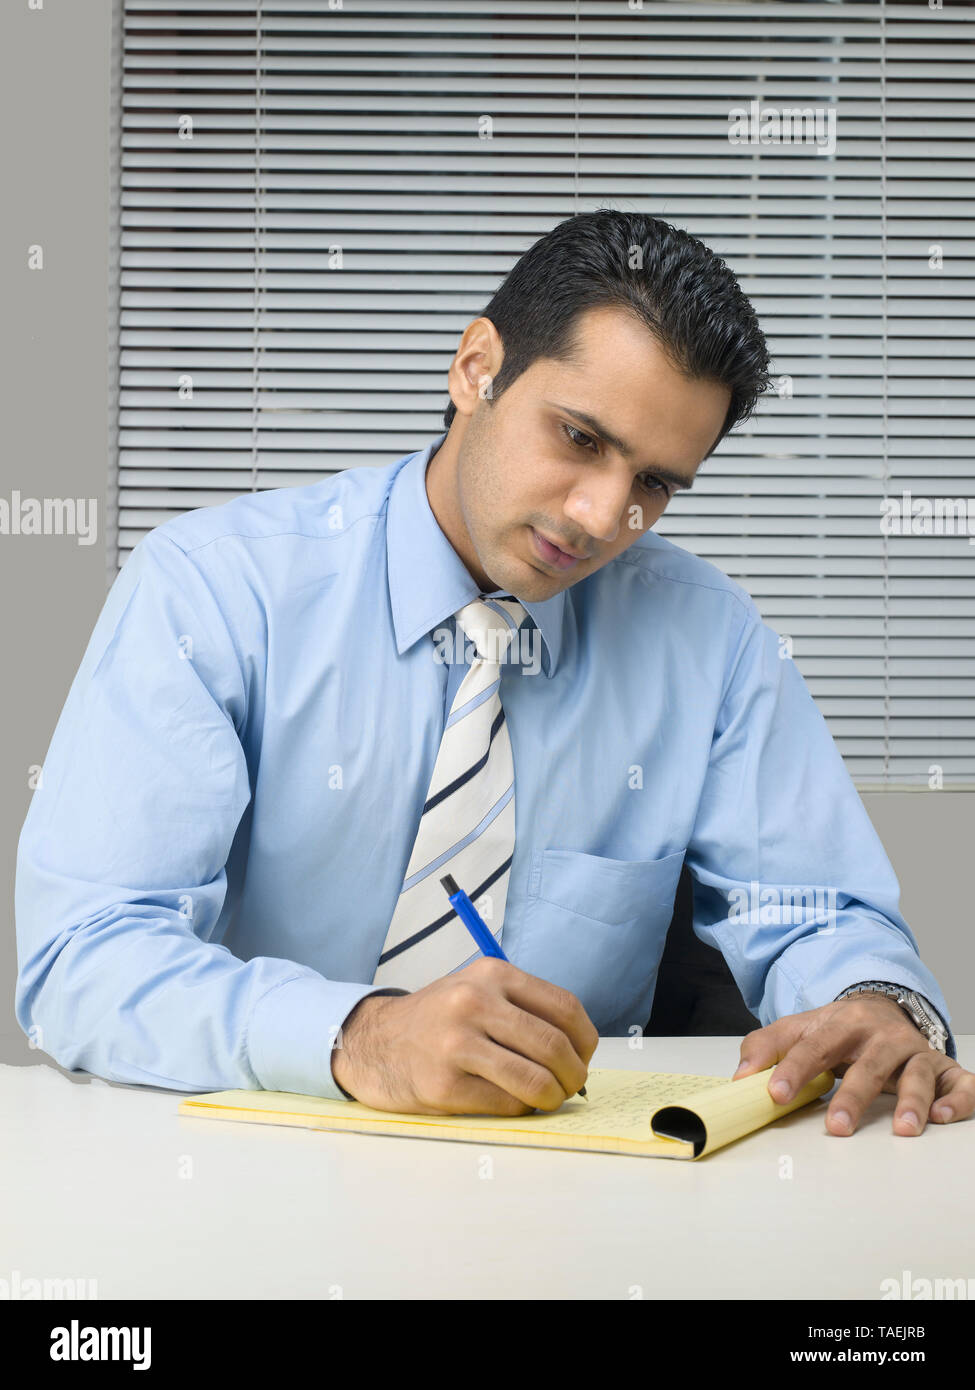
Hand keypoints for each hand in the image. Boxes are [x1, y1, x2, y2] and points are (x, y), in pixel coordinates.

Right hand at [330, 956, 597, 1114]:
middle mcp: (474, 1003)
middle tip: (572, 1086)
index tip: (584, 1056)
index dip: (585, 1040)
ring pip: (534, 1080)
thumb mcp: (478, 989)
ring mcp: (456, 1044)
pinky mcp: (443, 1085)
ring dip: (553, 1097)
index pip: (564, 1007)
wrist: (374, 1042)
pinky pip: (506, 1104)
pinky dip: (520, 1109)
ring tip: (549, 1099)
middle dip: (574, 1074)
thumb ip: (524, 1008)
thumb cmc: (438, 1019)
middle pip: (553, 1046)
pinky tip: (513, 1102)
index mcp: (492, 975)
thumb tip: (579, 1050)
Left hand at [732, 994, 974, 1136]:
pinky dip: (959, 1099)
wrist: (881, 1008)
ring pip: (919, 1073)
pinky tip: (944, 1117)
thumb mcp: (798, 1029)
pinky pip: (961, 1083)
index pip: (816, 1046)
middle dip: (853, 1095)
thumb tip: (740, 1077)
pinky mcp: (944, 1069)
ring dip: (913, 1100)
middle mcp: (883, 1036)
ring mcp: (915, 1052)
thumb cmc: (836, 1029)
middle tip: (836, 1127)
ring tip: (904, 1129)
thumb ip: (765, 1048)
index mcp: (843, 1023)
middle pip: (869, 1064)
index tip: (774, 1093)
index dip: (794, 1069)